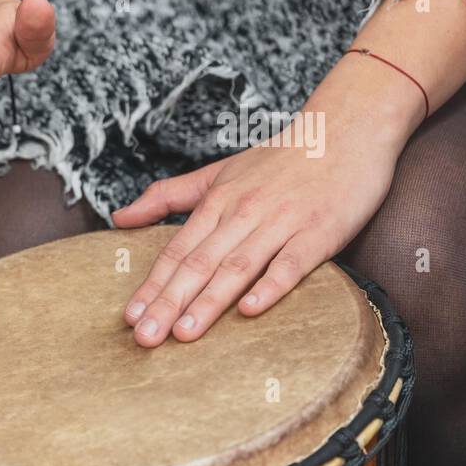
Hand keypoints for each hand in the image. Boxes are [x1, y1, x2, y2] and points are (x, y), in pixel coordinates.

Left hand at [112, 104, 407, 346]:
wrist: (347, 128)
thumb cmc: (279, 158)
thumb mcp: (217, 172)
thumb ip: (167, 196)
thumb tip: (118, 218)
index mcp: (217, 202)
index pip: (177, 251)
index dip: (152, 285)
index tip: (129, 317)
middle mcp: (244, 213)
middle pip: (199, 264)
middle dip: (169, 303)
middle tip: (145, 338)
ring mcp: (282, 222)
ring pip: (238, 266)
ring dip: (209, 302)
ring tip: (184, 335)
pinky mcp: (320, 231)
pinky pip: (292, 263)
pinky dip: (270, 286)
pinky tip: (249, 310)